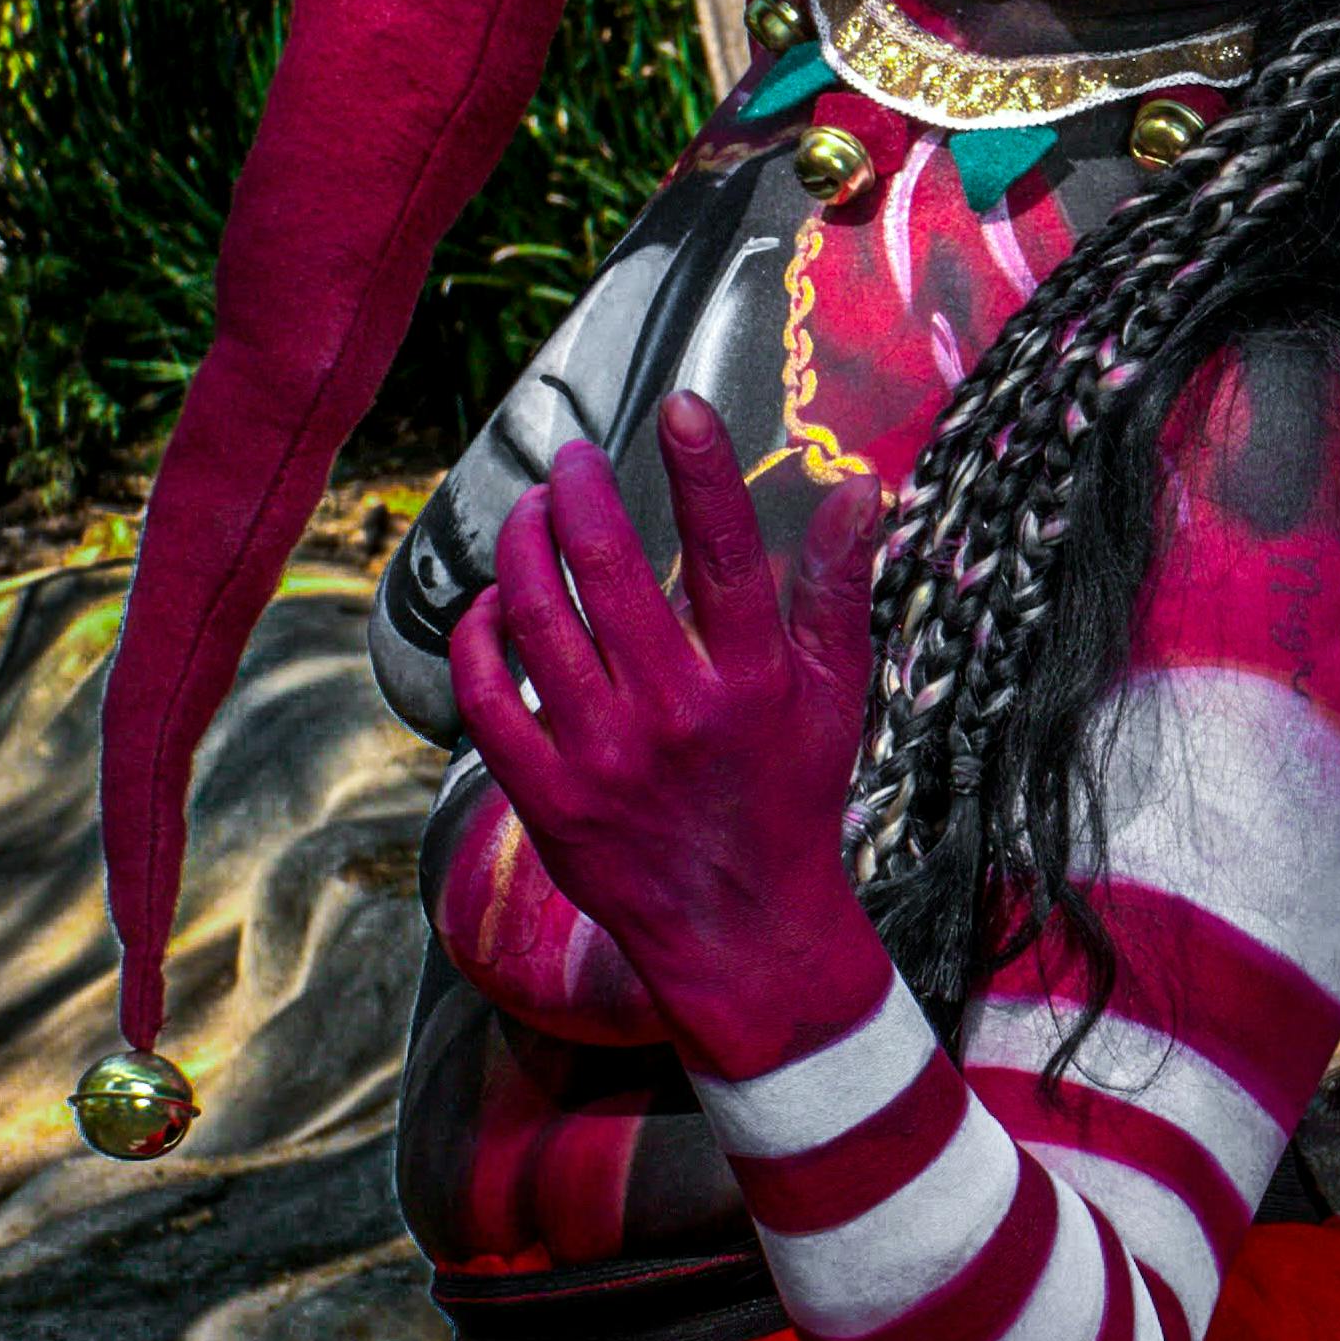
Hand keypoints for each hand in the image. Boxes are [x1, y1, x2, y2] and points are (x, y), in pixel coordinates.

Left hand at [445, 399, 889, 1080]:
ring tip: (531, 512)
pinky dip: (480, 635)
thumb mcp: (835, 694)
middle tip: (573, 459)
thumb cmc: (792, 797)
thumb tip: (859, 485)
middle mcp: (674, 712)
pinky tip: (491, 603)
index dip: (701, 470)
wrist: (742, 932)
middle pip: (605, 567)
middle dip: (578, 490)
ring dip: (521, 545)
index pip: (726, 553)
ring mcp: (601, 756)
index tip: (677, 408)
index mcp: (751, 681)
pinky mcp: (547, 796)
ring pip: (535, 618)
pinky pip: (489, 695)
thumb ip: (839, 586)